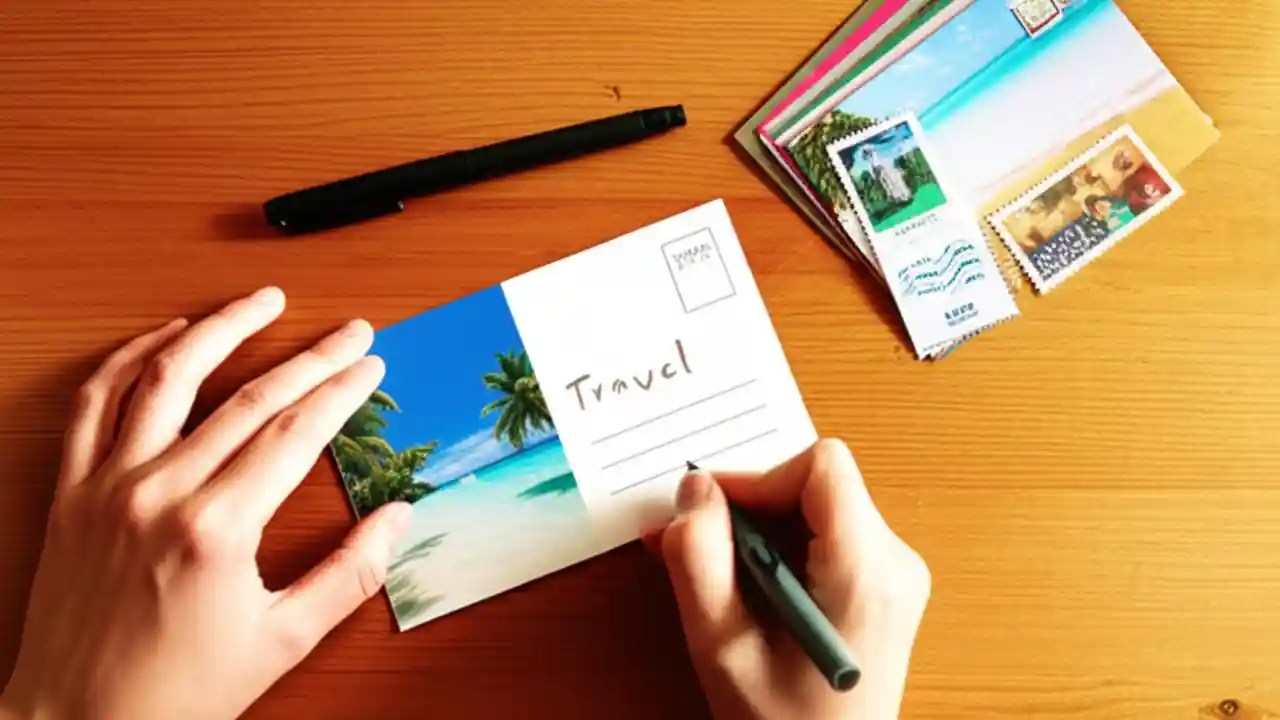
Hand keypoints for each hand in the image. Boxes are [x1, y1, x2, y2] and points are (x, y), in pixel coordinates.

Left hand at [0, 288, 410, 719]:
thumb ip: (349, 575)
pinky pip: (94, 403)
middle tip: (350, 331)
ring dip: (221, 328)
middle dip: (310, 356)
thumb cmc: (175, 695)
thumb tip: (399, 520)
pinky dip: (131, 360)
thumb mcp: (282, 642)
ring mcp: (109, 485)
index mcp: (218, 528)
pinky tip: (167, 339)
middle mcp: (161, 492)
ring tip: (261, 301)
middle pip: (251, 397)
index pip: (298, 433)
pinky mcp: (71, 493)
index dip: (342, 391)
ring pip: (168, 377)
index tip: (371, 366)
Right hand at [660, 439, 929, 718]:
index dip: (757, 477)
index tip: (709, 511)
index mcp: (866, 573)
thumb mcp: (722, 647)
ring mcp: (896, 573)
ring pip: (817, 505)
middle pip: (817, 484)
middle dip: (750, 505)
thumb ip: (699, 560)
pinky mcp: (884, 584)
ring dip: (759, 527)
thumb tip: (695, 489)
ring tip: (713, 571)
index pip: (821, 467)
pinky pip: (827, 533)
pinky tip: (744, 585)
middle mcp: (895, 562)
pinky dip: (780, 545)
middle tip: (694, 541)